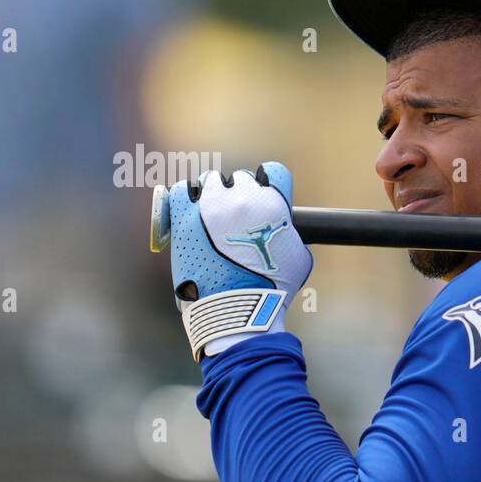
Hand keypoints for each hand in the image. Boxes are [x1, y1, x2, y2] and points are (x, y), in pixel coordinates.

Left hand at [168, 162, 312, 359]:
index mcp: (272, 203)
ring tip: (212, 216)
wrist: (238, 310)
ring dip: (214, 195)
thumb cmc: (273, 289)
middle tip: (237, 217)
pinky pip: (181, 191)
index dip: (269, 183)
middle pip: (240, 179)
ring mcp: (210, 206)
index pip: (273, 171)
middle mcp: (242, 197)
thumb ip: (292, 233)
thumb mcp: (299, 257)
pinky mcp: (184, 218)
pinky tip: (190, 208)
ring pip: (210, 182)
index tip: (264, 198)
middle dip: (240, 194)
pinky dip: (187, 196)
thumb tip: (285, 229)